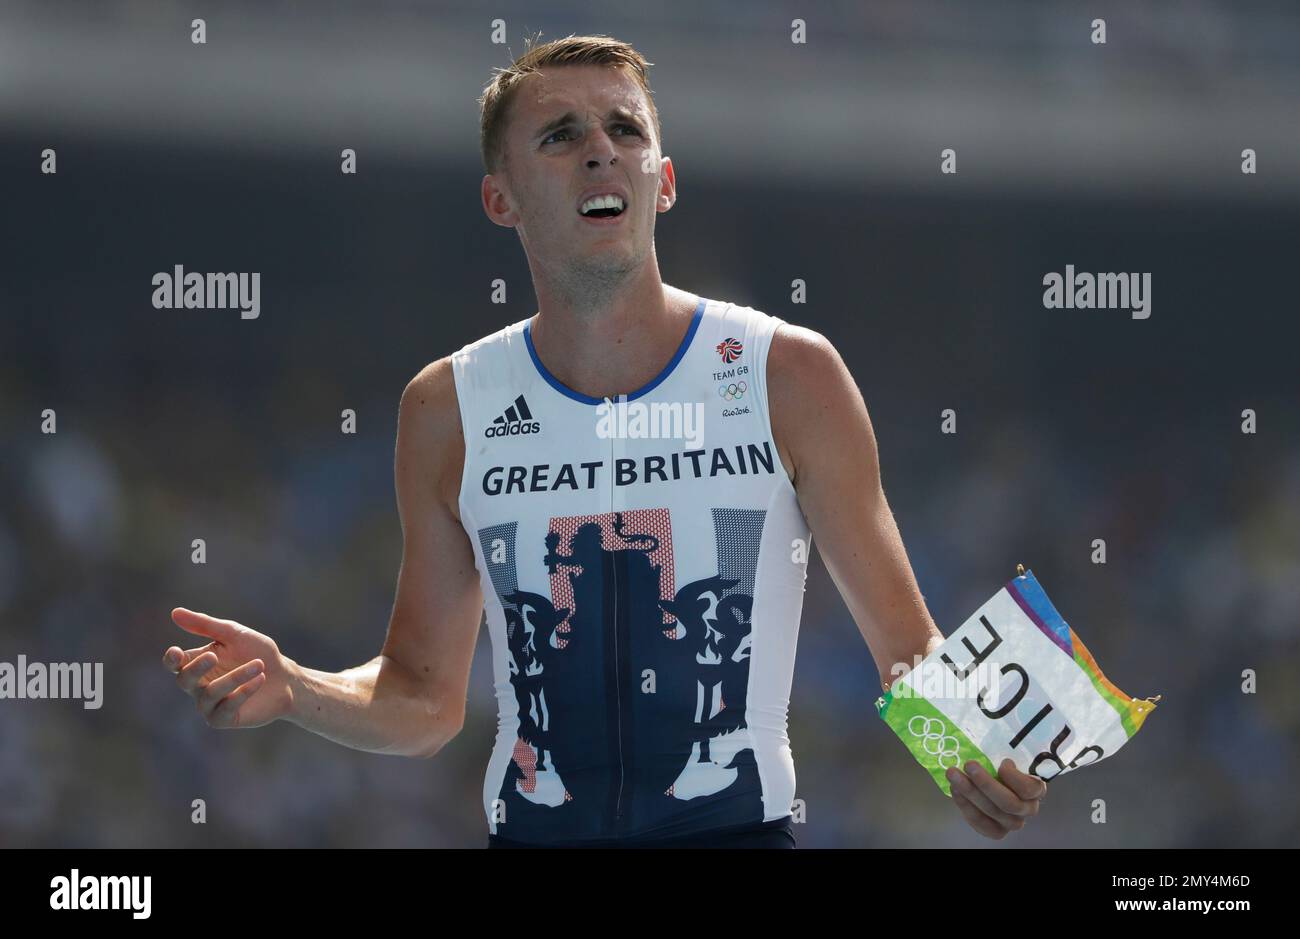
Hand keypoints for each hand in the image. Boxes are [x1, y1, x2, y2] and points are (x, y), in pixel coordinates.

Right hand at [163, 608, 294, 728]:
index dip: (171, 660)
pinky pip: (226, 708)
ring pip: (210, 693)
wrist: (286, 677)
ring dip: (235, 677)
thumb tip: (175, 612)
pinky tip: (260, 679)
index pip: (174, 664)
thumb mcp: (234, 634)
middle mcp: (199, 686)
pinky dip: (243, 692)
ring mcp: (210, 705)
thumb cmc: (258, 653)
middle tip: (213, 656)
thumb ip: (205, 625)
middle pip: (184, 681)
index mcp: (197, 663)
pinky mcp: (225, 719)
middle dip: (197, 668)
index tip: (176, 652)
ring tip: (259, 664)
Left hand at [946, 758, 1045, 838]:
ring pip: (993, 812)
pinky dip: (966, 806)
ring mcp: (1013, 822)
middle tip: (968, 764)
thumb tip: (988, 729)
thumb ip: (1001, 750)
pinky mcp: (997, 831)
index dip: (1014, 777)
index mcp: (1037, 789)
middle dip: (986, 783)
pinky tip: (954, 790)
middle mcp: (1028, 808)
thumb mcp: (1004, 755)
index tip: (1003, 762)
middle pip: (1009, 803)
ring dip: (970, 793)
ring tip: (953, 774)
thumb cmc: (999, 764)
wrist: (990, 783)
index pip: (1031, 789)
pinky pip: (981, 823)